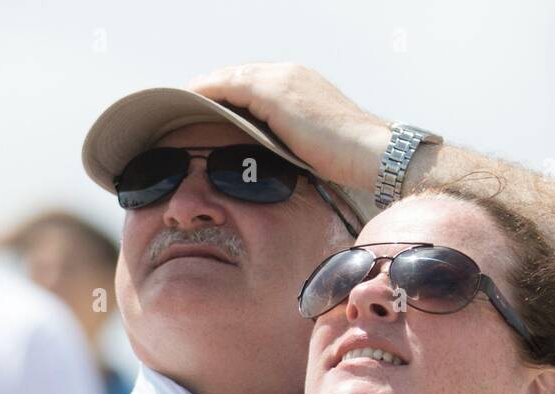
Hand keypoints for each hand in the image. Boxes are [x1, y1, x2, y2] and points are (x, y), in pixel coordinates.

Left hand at [188, 63, 391, 189]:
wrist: (370, 152)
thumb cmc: (349, 158)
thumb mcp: (313, 141)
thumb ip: (290, 137)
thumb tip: (270, 153)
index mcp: (301, 83)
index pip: (255, 81)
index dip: (230, 90)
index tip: (209, 103)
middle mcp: (291, 74)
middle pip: (240, 74)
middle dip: (213, 85)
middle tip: (187, 98)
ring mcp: (285, 81)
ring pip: (233, 77)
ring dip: (206, 86)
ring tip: (184, 98)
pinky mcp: (277, 94)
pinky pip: (233, 87)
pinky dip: (211, 91)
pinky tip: (193, 100)